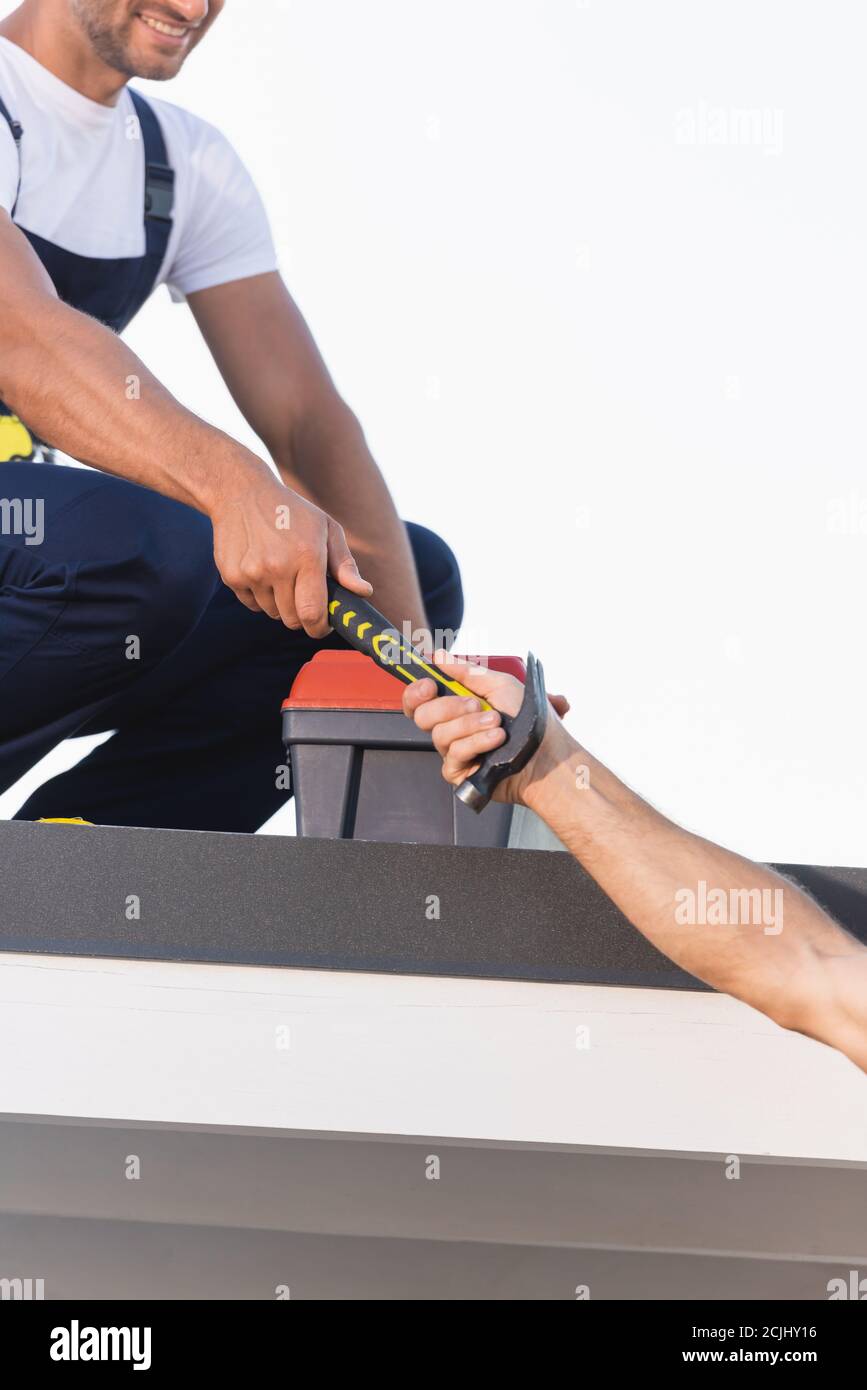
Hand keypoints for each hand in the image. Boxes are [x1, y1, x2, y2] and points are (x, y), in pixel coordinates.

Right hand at [210, 465, 371, 636]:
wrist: (240, 492)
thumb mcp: (325, 528)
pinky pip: (252, 605)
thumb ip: (345, 564)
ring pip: (272, 613)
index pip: (312, 614)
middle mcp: (277, 568)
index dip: (320, 628)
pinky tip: (261, 570)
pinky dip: (260, 596)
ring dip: (280, 603)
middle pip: (293, 620)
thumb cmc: (291, 512)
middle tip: (304, 594)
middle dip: (302, 615)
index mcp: (306, 557)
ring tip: (281, 574)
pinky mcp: (232, 576)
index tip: (324, 624)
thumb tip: (364, 592)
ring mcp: (252, 573)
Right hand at [402, 651, 571, 803]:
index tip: (430, 686)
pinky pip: (454, 755)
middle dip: (449, 707)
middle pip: (422, 716)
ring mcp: (456, 752)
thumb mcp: (500, 685)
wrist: (547, 753)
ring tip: (497, 724)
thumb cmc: (532, 720)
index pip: (419, 700)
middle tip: (476, 705)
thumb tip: (439, 656)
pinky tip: (495, 741)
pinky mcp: (461, 773)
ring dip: (470, 725)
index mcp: (457, 706)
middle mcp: (453, 728)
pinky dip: (477, 743)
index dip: (416, 692)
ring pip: (439, 735)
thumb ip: (466, 671)